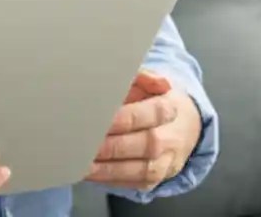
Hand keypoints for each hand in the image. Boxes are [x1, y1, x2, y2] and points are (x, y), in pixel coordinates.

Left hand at [86, 70, 201, 190]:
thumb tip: (156, 81)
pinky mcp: (152, 180)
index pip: (147, 114)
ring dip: (107, 168)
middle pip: (142, 144)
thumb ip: (142, 77)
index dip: (120, 119)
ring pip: (138, 170)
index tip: (94, 118)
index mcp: (168, 109)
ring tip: (79, 161)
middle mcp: (169, 139)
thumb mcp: (147, 83)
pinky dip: (108, 180)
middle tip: (80, 142)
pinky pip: (131, 183)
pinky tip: (86, 173)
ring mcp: (163, 163)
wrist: (181, 127)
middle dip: (110, 146)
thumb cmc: (153, 101)